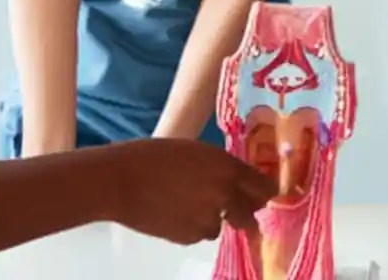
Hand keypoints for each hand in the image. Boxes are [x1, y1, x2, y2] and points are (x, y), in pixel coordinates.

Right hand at [109, 138, 277, 243]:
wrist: (120, 181)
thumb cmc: (155, 156)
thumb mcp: (197, 151)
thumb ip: (222, 167)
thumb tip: (237, 180)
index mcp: (228, 169)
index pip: (265, 187)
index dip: (266, 191)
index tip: (265, 193)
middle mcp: (225, 196)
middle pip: (252, 212)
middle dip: (248, 210)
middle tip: (239, 207)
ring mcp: (209, 219)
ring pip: (224, 225)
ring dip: (216, 218)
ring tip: (190, 204)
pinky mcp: (190, 237)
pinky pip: (201, 233)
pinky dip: (194, 226)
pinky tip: (176, 212)